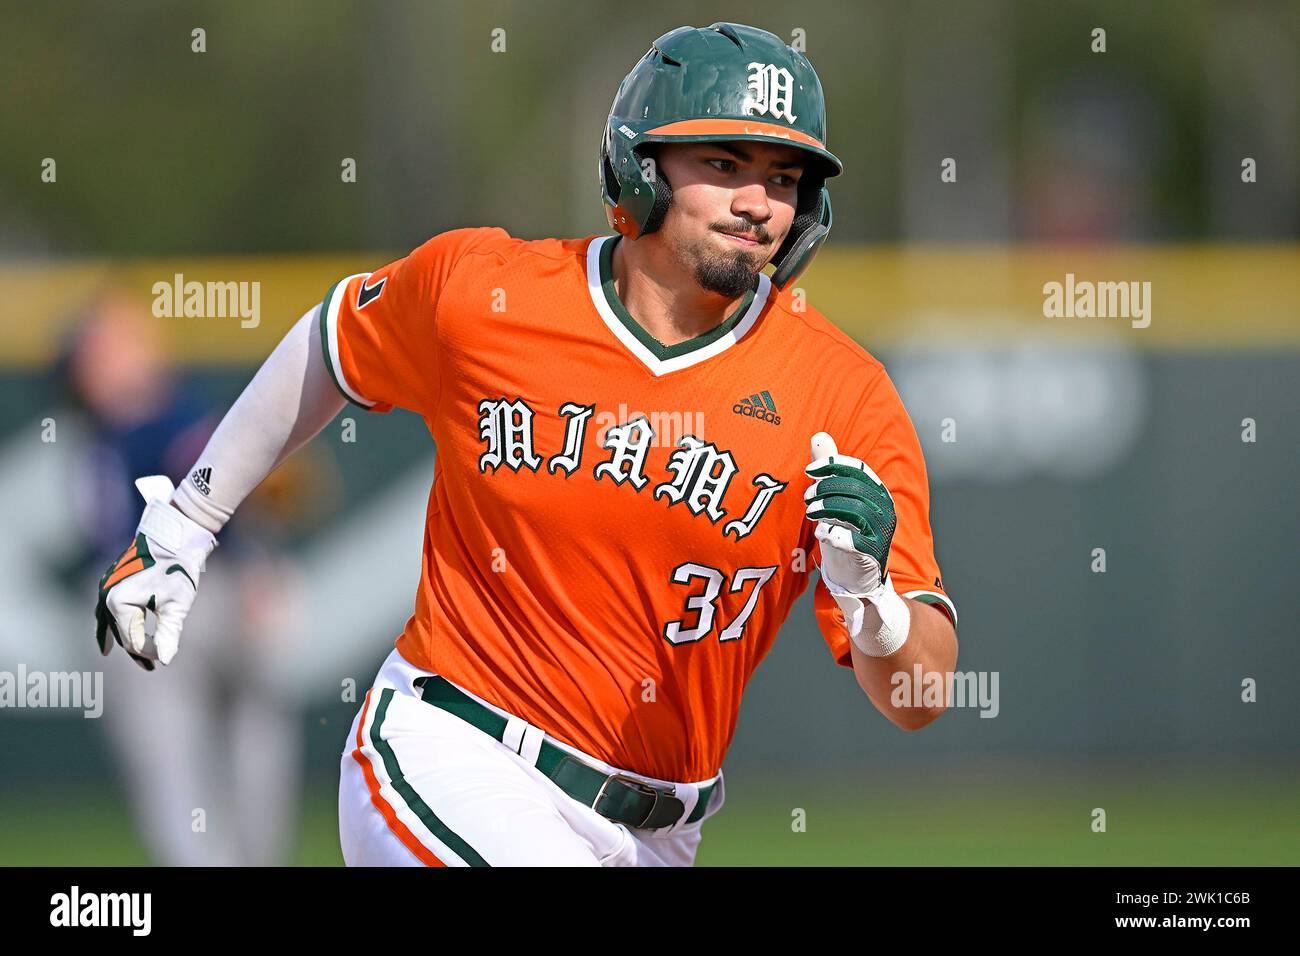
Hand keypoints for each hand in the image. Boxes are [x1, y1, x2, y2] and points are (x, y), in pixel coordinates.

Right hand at [95, 476, 217, 669]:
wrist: (175, 535)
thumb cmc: (177, 569)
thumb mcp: (177, 605)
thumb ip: (169, 633)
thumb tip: (164, 660)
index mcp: (119, 603)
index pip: (132, 640)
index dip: (149, 651)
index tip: (166, 655)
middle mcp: (106, 596)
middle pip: (119, 632)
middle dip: (134, 650)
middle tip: (149, 667)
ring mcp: (106, 586)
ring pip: (109, 620)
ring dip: (119, 637)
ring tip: (113, 653)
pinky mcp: (113, 579)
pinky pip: (107, 606)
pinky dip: (109, 620)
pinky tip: (110, 629)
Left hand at [804, 432, 907, 653]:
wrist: (860, 582)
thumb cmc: (845, 536)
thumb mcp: (837, 501)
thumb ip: (829, 471)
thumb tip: (818, 436)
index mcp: (878, 493)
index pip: (859, 470)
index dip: (834, 465)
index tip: (810, 470)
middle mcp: (884, 509)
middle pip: (854, 488)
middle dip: (826, 488)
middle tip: (807, 497)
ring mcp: (880, 532)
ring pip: (853, 510)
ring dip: (826, 508)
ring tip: (810, 513)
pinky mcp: (871, 553)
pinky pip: (850, 538)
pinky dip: (832, 534)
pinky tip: (822, 535)